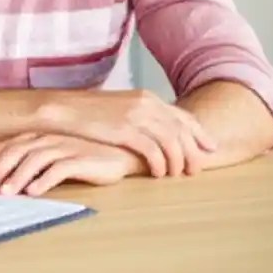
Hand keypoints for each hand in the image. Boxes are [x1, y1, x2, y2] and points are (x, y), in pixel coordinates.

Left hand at [0, 133, 144, 196]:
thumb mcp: (48, 160)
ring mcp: (63, 146)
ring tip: (4, 194)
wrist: (119, 154)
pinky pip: (60, 168)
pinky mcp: (82, 157)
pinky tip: (33, 192)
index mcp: (32, 137)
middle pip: (11, 153)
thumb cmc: (79, 159)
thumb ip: (24, 167)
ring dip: (16, 177)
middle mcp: (44, 138)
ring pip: (33, 159)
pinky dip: (44, 180)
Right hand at [42, 90, 216, 176]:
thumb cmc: (88, 113)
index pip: (184, 117)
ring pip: (172, 142)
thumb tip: (157, 131)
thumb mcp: (119, 109)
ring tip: (177, 175)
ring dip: (179, 161)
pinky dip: (160, 164)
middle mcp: (146, 104)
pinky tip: (157, 174)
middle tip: (197, 170)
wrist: (61, 110)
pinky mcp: (125, 130)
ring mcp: (136, 116)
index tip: (210, 148)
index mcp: (147, 97)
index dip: (200, 134)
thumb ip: (140, 116)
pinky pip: (153, 150)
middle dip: (194, 152)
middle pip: (183, 130)